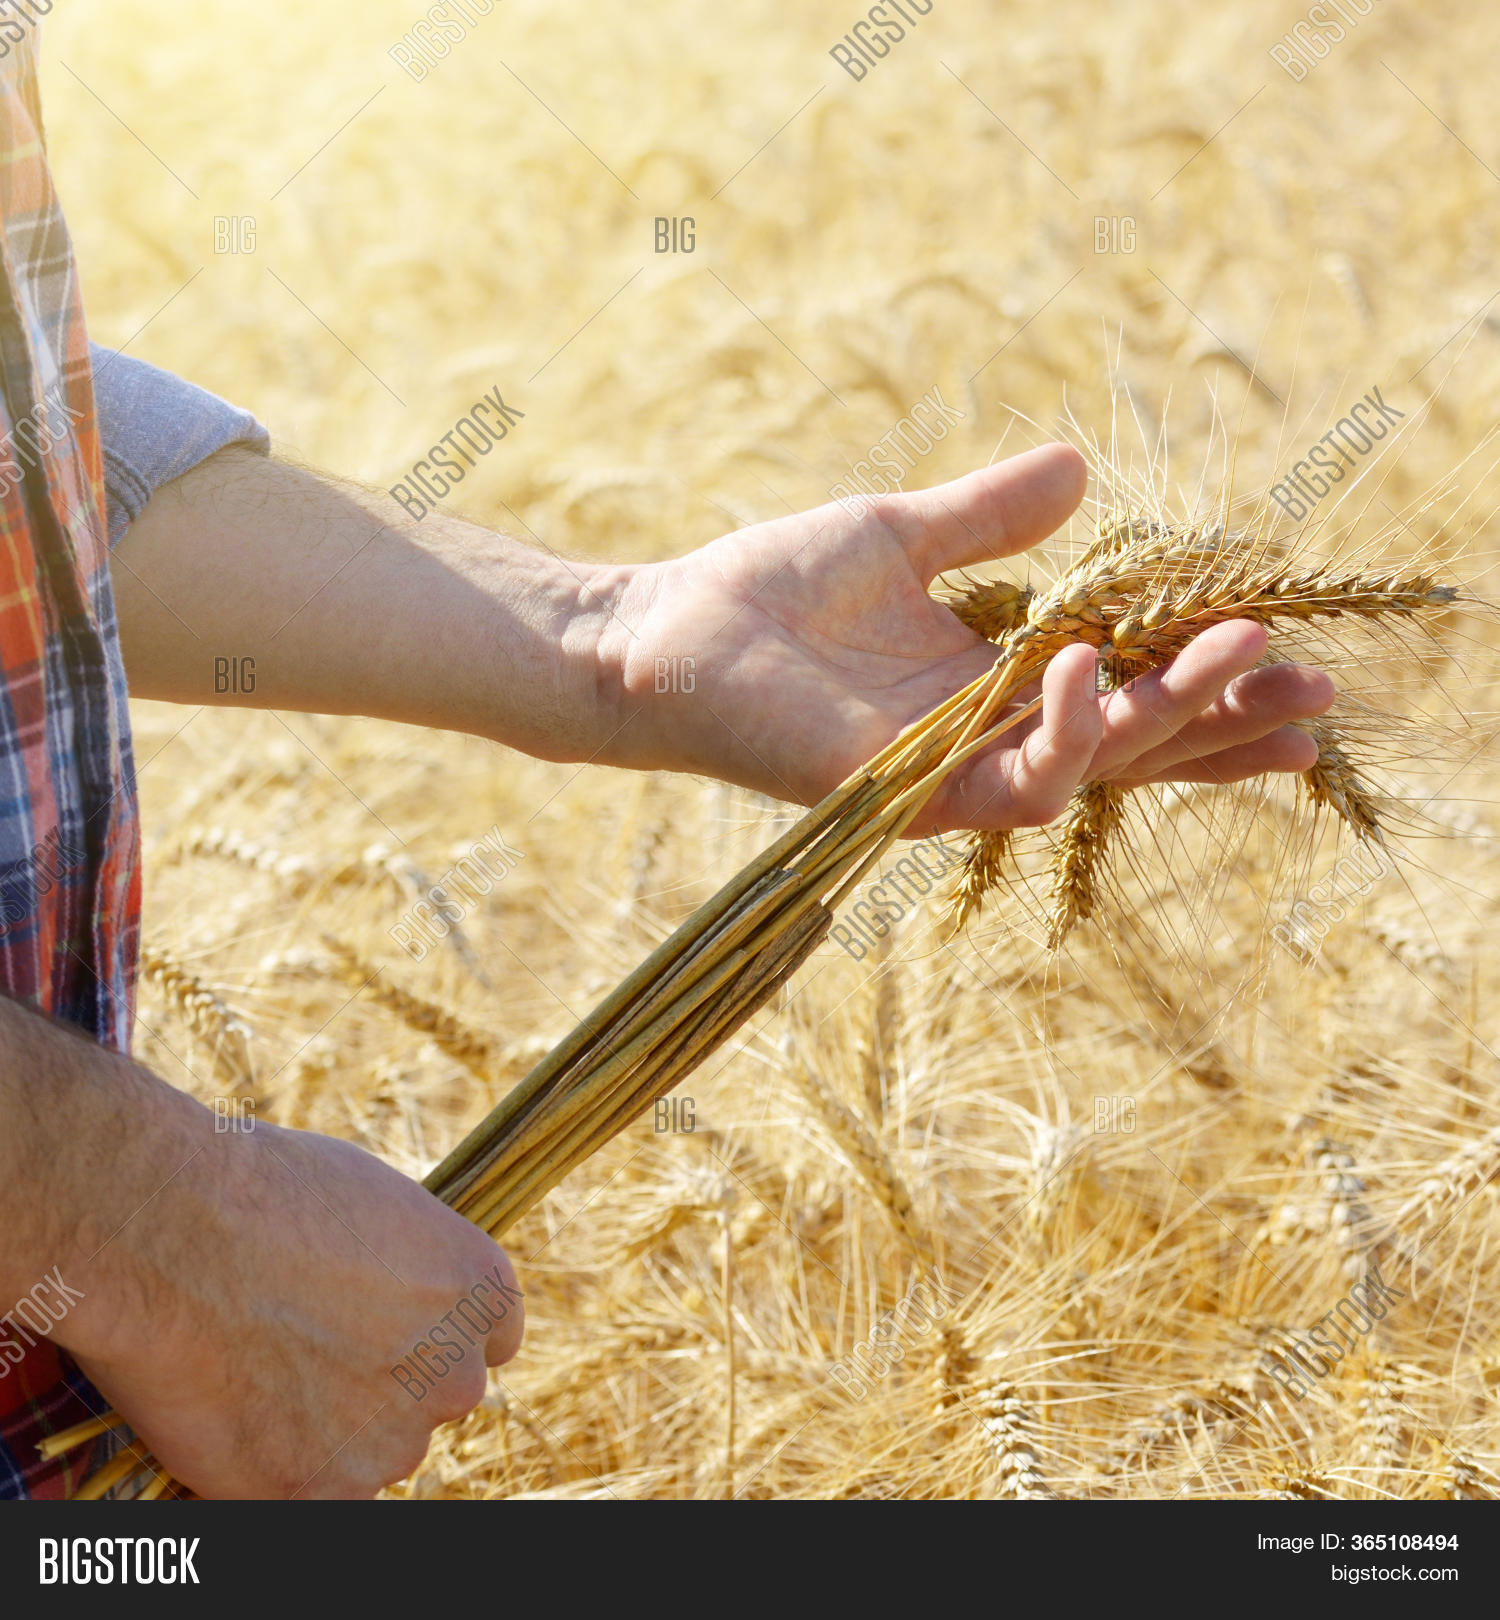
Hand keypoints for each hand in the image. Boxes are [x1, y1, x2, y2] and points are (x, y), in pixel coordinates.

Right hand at [66, 1097, 522, 1498]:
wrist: (180, 1237)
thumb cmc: (269, 1195)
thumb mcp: (378, 1205)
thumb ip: (409, 1269)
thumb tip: (395, 1292)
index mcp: (481, 1294)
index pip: (489, 1340)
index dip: (431, 1336)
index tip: (387, 1330)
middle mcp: (455, 1376)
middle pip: (429, 1399)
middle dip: (382, 1385)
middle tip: (303, 1350)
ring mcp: (391, 1443)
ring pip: (369, 1452)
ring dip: (326, 1431)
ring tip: (254, 1370)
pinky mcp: (318, 1493)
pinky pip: (309, 1494)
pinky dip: (275, 1471)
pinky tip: (233, 1414)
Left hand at [604, 444, 1334, 833]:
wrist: (663, 630)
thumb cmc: (768, 589)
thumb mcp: (899, 534)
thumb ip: (988, 516)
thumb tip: (1080, 469)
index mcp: (990, 686)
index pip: (1123, 694)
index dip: (1207, 683)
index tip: (1292, 650)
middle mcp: (981, 741)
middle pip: (1132, 747)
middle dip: (1223, 721)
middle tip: (1311, 687)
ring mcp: (946, 777)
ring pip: (1090, 773)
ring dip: (1167, 719)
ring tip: (1234, 654)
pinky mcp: (903, 792)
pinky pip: (1007, 785)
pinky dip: (1058, 734)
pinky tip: (1088, 670)